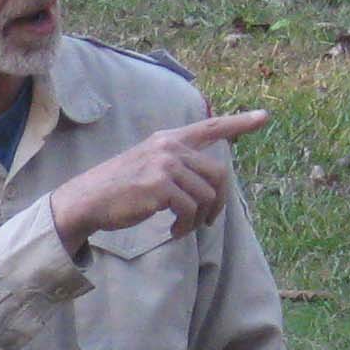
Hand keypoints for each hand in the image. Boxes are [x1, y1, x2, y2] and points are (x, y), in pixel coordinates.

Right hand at [50, 111, 269, 250]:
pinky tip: (173, 232)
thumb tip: (207, 182)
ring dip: (200, 219)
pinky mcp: (160, 186)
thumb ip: (174, 163)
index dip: (239, 123)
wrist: (86, 201)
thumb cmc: (116, 189)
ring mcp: (165, 166)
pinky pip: (191, 210)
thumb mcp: (146, 165)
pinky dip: (186, 226)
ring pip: (207, 195)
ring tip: (184, 228)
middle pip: (219, 173)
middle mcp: (169, 148)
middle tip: (208, 221)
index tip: (264, 118)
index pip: (209, 127)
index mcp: (167, 140)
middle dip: (219, 202)